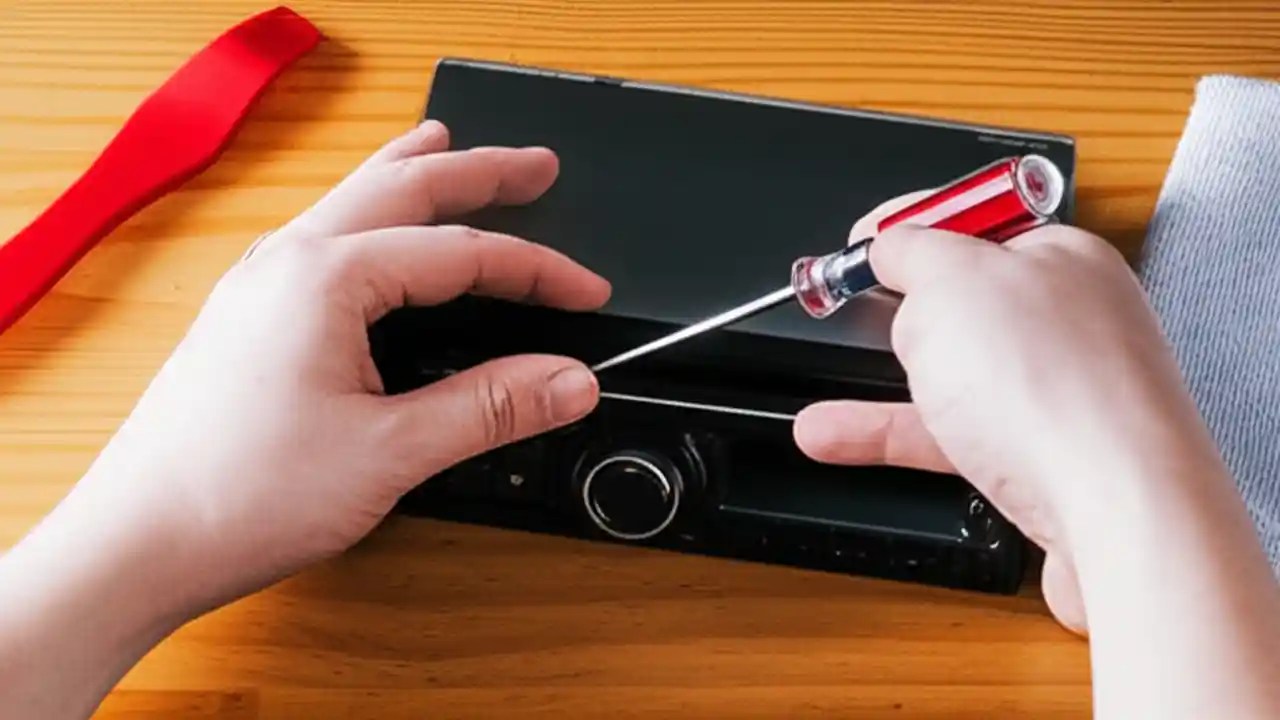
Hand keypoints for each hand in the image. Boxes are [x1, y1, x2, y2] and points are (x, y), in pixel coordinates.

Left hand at [0, 121, 609, 718]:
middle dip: (478, 172)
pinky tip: (376, 231)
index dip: (537, 268)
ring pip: (355, 200)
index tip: (587, 292)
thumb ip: (490, 407)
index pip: (462, 252)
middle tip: (538, 166)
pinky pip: (321, 233)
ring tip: (452, 151)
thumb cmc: (240, 495)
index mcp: (326, 277)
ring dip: (415, 176)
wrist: (138, 540)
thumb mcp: (390, 451)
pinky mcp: (246, 312)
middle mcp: (286, 260)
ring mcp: (258, 282)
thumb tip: (568, 380)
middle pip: (404, 188)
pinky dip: (368, 213)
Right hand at [793, 197, 1224, 633]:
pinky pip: (951, 436)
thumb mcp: (951, 281)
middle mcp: (1068, 322)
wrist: (1120, 515)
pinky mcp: (1044, 459)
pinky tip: (838, 435)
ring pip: (953, 377)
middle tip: (852, 314)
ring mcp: (1059, 394)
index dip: (907, 229)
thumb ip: (911, 249)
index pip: (973, 222)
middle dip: (901, 313)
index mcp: (1060, 256)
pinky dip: (891, 433)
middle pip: (962, 304)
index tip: (857, 244)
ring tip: (821, 394)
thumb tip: (890, 244)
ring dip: (881, 384)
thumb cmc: (1059, 390)